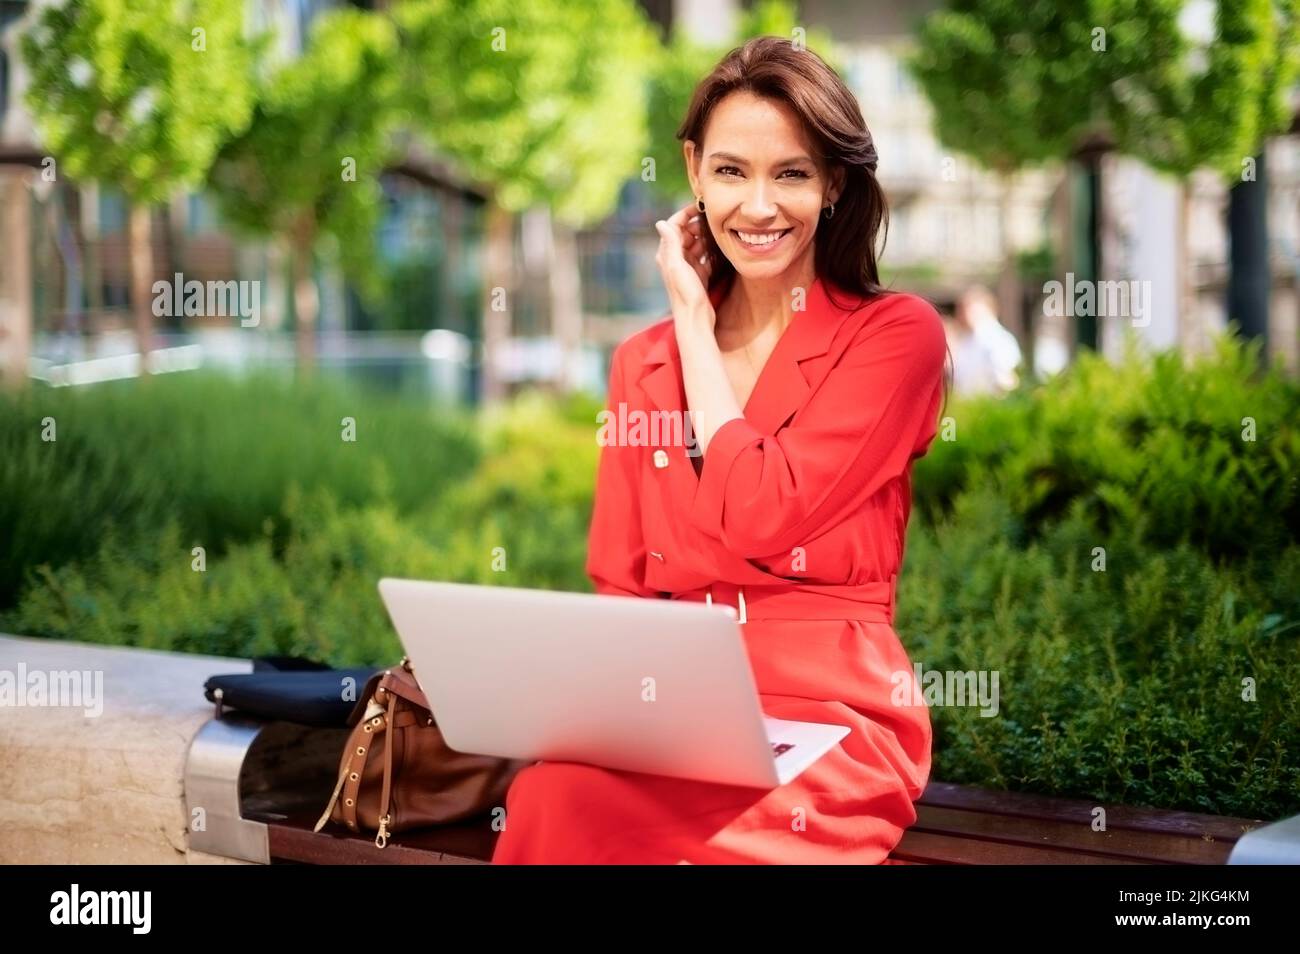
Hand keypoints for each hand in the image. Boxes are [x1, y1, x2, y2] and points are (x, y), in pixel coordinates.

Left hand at [655, 203, 715, 328]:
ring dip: (706, 236)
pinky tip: (721, 246)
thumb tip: (661, 223)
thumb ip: (671, 244)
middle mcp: (675, 260)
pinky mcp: (699, 275)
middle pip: (686, 234)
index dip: (685, 214)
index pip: (673, 226)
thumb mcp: (677, 266)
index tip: (700, 207)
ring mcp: (687, 267)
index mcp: (667, 255)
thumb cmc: (685, 294)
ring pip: (697, 244)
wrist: (695, 319)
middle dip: (698, 224)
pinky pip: (705, 257)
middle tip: (713, 218)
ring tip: (719, 229)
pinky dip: (711, 250)